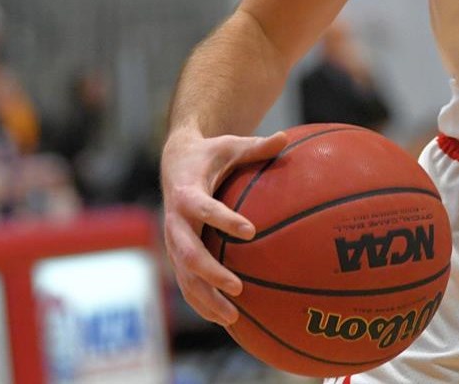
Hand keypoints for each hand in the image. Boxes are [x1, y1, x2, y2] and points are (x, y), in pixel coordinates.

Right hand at [160, 127, 288, 328]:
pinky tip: (225, 320)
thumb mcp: (231, 145)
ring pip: (184, 277)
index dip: (223, 219)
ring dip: (206, 298)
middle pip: (187, 253)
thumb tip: (286, 138)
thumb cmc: (210, 153)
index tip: (250, 231)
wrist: (175, 161)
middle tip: (239, 288)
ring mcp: (173, 242)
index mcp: (186, 192)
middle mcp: (174, 221)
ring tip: (234, 317)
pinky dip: (202, 302)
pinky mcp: (176, 254)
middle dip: (211, 274)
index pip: (203, 208)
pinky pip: (186, 283)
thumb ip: (257, 146)